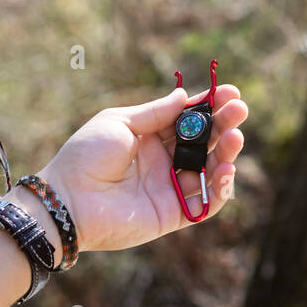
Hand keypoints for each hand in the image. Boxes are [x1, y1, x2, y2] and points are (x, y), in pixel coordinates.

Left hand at [38, 84, 247, 252]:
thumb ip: (155, 113)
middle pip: (204, 142)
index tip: (229, 92)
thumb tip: (185, 97)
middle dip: (224, 124)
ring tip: (234, 137)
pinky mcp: (172, 213)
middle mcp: (162, 161)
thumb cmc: (85, 157)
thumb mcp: (118, 122)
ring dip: (226, 153)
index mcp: (148, 137)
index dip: (210, 106)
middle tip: (238, 110)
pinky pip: (206, 203)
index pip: (188, 119)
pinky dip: (221, 189)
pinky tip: (225, 170)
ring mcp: (169, 187)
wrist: (68, 200)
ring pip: (209, 170)